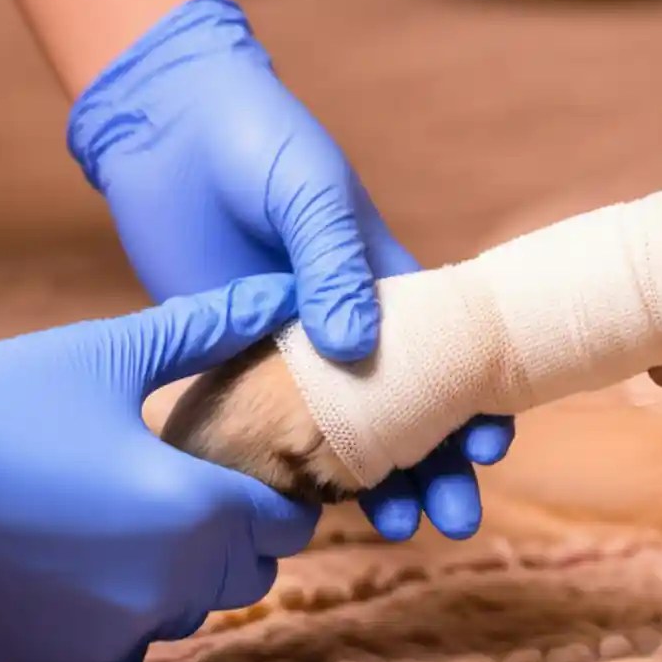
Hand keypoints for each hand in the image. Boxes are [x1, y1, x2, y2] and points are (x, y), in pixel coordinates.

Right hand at [0, 275, 317, 661]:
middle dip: (234, 534)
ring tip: (129, 519)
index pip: (287, 523)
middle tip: (187, 488)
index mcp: (194, 510)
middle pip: (248, 573)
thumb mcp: (107, 354)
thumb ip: (207, 330)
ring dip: (180, 575)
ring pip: (191, 612)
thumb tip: (279, 295)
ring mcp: (116, 634)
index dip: (280, 493)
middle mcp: (168, 587)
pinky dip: (125, 618)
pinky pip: (132, 650)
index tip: (252, 470)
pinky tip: (87, 567)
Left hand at [65, 0, 513, 540]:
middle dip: (439, 467)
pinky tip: (310, 506)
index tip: (491, 446)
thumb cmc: (261, 145)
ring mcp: (294, 350)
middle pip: (409, 411)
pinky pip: (275, 425)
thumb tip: (357, 352)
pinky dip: (297, 467)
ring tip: (394, 530)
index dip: (478, 404)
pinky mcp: (237, 360)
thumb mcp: (310, 192)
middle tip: (455, 517)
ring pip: (346, 433)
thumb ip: (336, 266)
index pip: (450, 356)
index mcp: (386, 283)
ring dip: (376, 483)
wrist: (171, 131)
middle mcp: (349, 326)